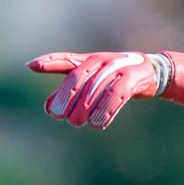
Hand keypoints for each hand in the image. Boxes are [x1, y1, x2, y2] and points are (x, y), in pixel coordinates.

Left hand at [27, 51, 164, 128]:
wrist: (152, 73)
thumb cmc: (118, 79)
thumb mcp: (94, 84)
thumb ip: (72, 93)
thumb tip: (51, 109)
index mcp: (89, 61)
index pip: (66, 60)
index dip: (49, 61)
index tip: (31, 65)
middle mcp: (100, 61)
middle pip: (78, 77)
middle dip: (67, 96)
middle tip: (59, 115)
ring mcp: (116, 68)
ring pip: (95, 87)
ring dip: (85, 107)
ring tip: (76, 123)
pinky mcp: (132, 78)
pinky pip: (116, 94)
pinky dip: (106, 110)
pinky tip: (98, 124)